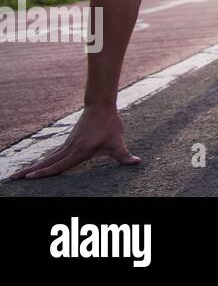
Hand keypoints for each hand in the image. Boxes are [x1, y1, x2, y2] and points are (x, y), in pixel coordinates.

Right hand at [6, 103, 139, 179]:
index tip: (29, 177)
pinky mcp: (67, 143)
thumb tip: (137, 163)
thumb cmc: (109, 125)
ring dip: (32, 167)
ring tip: (16, 176)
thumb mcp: (117, 142)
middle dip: (29, 172)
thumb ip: (124, 156)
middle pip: (46, 163)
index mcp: (79, 151)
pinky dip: (41, 162)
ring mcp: (66, 146)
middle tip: (11, 179)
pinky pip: (51, 155)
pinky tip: (35, 168)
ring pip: (46, 159)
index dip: (45, 173)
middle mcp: (69, 149)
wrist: (100, 106)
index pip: (59, 165)